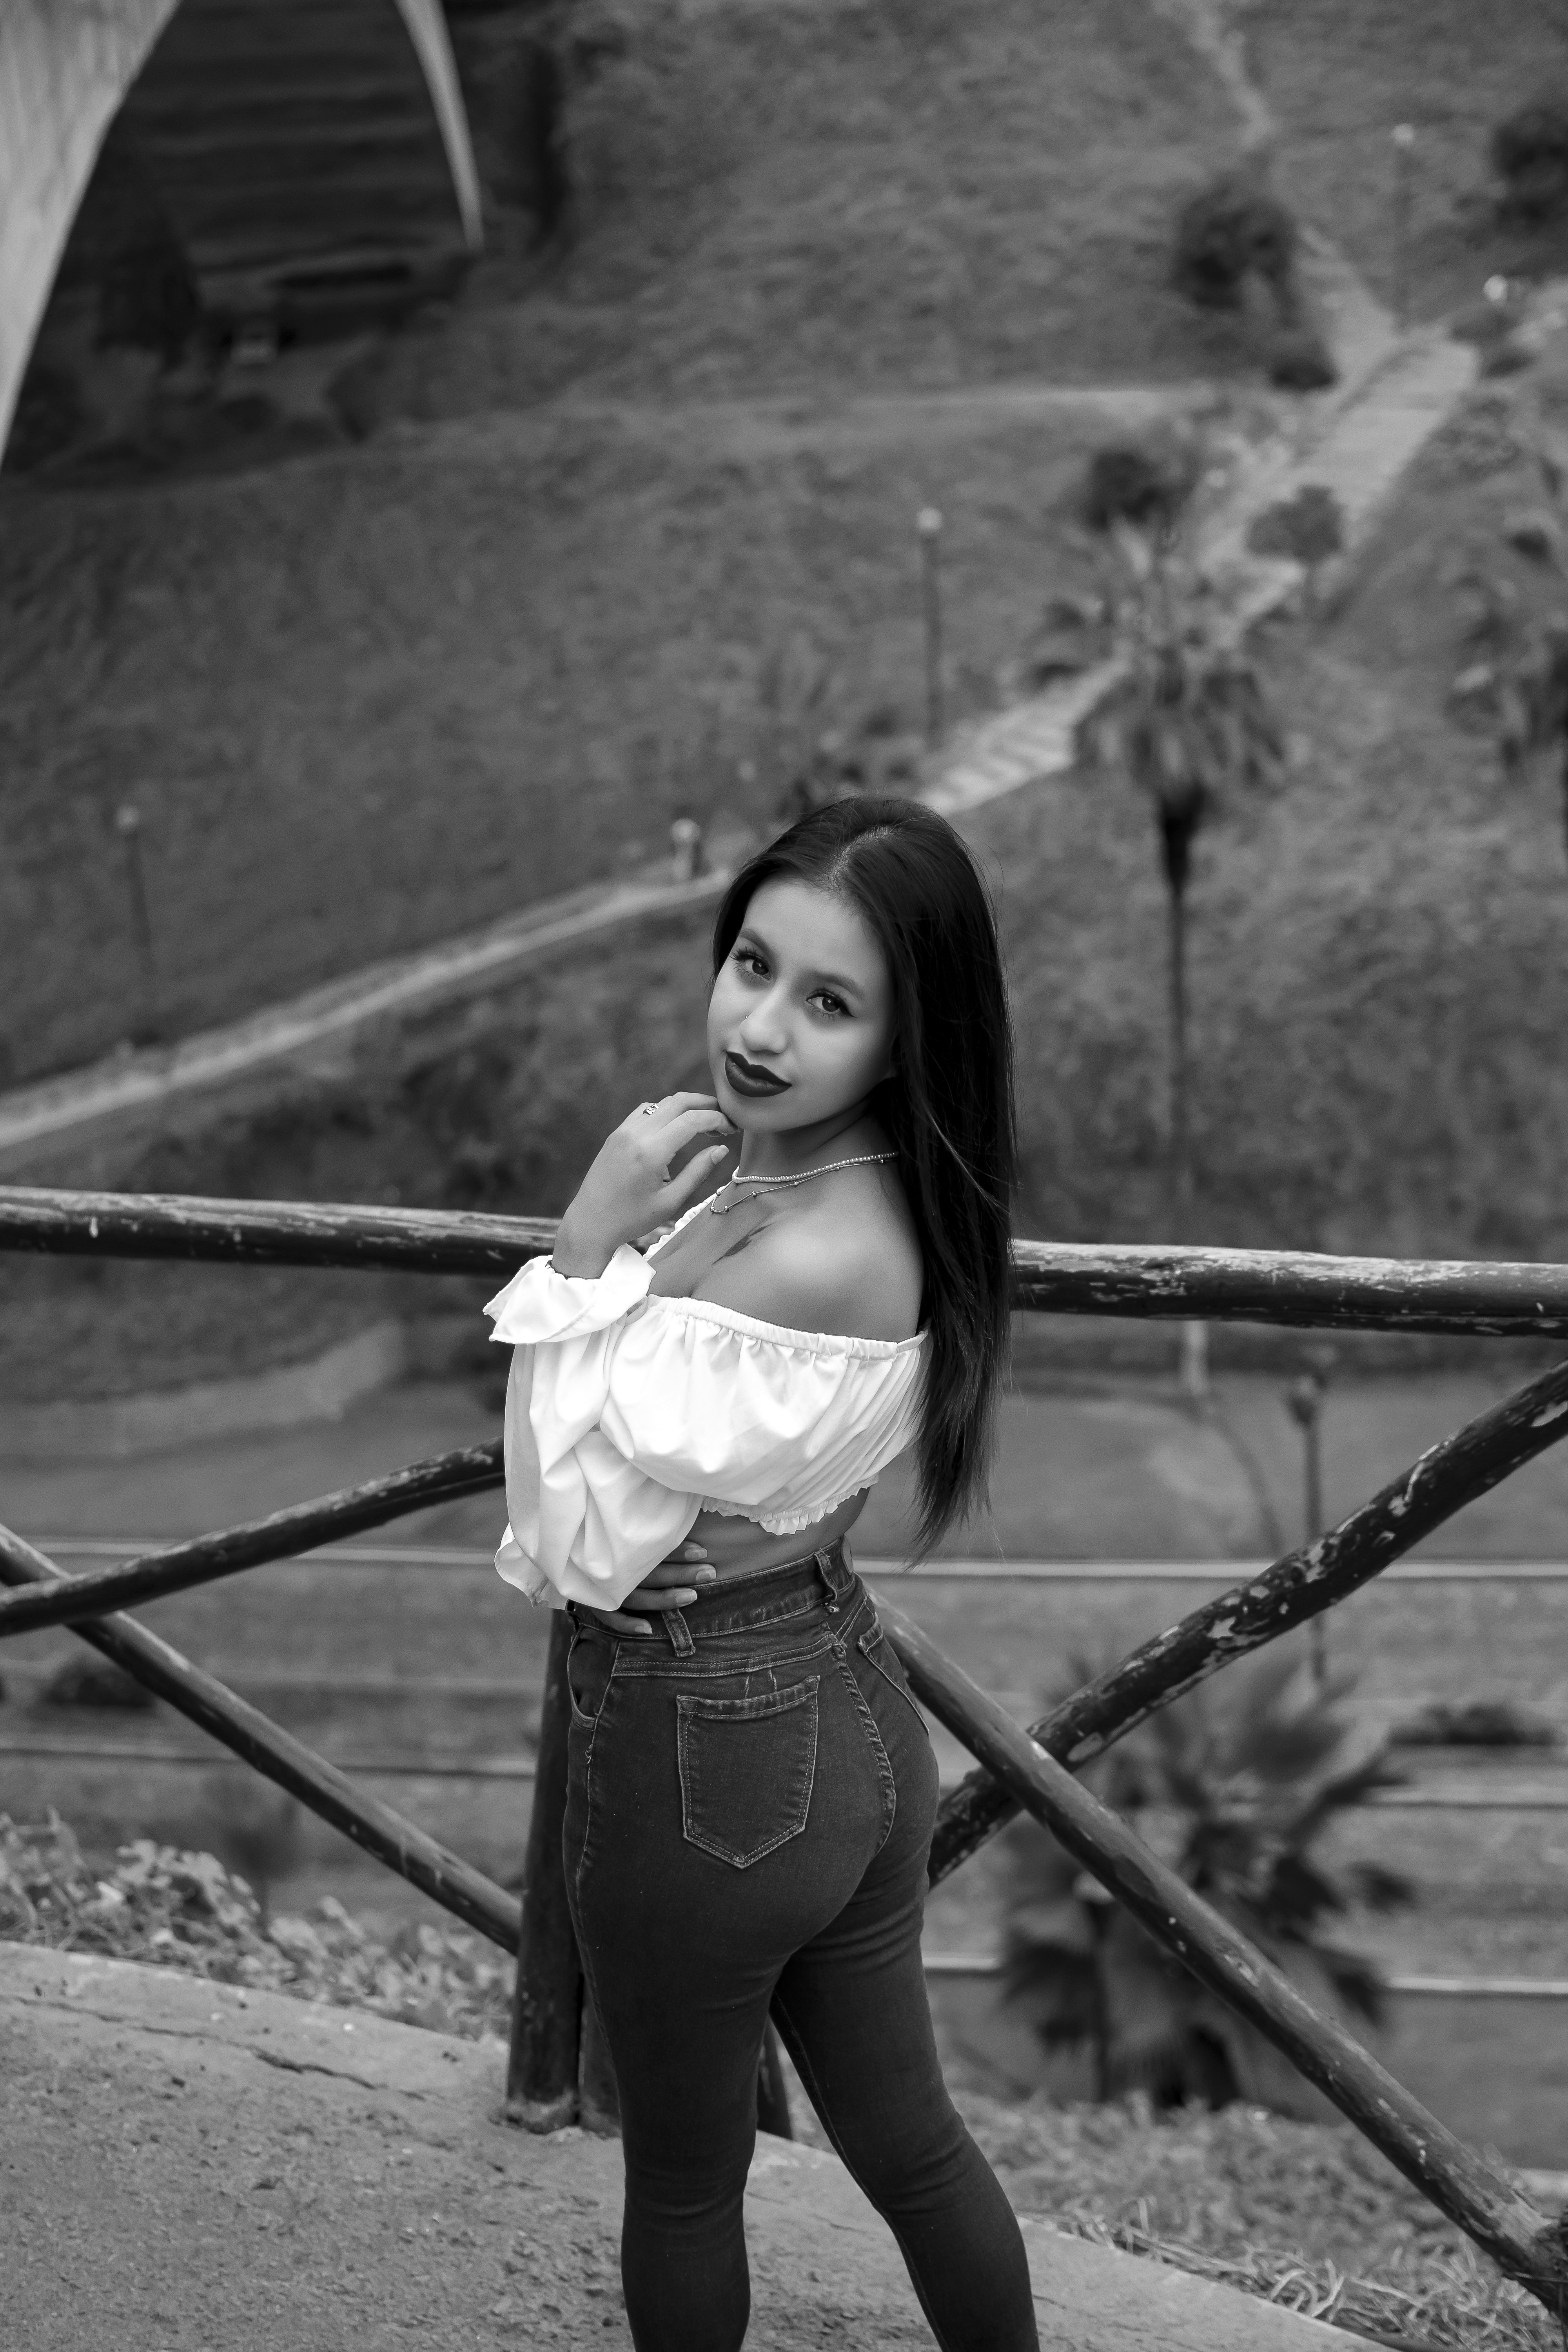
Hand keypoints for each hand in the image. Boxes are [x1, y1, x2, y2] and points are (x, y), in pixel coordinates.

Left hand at [552, 1093, 735, 1276]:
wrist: (589, 1223)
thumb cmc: (631, 1219)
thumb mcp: (670, 1201)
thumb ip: (698, 1172)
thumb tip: (721, 1149)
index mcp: (651, 1152)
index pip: (692, 1120)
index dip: (717, 1119)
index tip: (731, 1128)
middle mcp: (636, 1134)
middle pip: (678, 1101)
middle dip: (705, 1104)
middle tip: (724, 1117)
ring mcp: (623, 1131)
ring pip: (661, 1103)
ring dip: (685, 1107)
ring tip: (703, 1122)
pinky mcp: (616, 1134)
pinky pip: (645, 1111)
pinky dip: (665, 1112)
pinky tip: (675, 1127)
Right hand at [579, 1541, 716, 1636]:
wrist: (567, 1547)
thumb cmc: (607, 1537)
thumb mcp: (625, 1528)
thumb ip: (649, 1529)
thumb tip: (681, 1521)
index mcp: (623, 1546)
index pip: (653, 1549)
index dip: (678, 1551)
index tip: (702, 1551)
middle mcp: (615, 1568)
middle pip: (651, 1573)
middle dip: (680, 1573)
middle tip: (709, 1572)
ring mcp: (604, 1587)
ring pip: (637, 1597)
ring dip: (664, 1599)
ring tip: (692, 1596)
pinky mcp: (594, 1602)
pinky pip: (610, 1617)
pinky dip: (627, 1624)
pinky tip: (648, 1629)